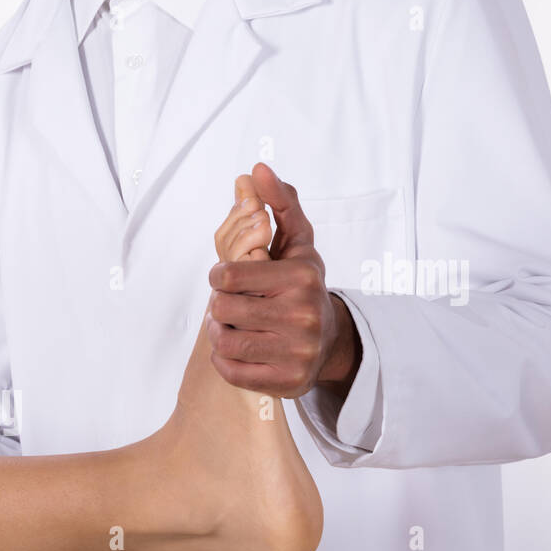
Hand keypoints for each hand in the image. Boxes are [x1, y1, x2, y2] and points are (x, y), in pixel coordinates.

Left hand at [205, 162, 361, 398]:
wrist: (331, 341)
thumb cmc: (304, 285)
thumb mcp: (297, 242)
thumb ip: (278, 203)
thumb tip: (257, 168)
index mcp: (300, 278)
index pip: (227, 275)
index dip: (219, 276)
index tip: (229, 278)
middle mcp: (302, 316)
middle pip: (220, 309)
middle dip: (219, 304)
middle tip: (231, 304)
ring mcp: (296, 353)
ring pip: (223, 341)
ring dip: (219, 332)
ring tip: (231, 325)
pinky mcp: (286, 383)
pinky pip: (230, 371)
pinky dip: (225, 359)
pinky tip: (238, 347)